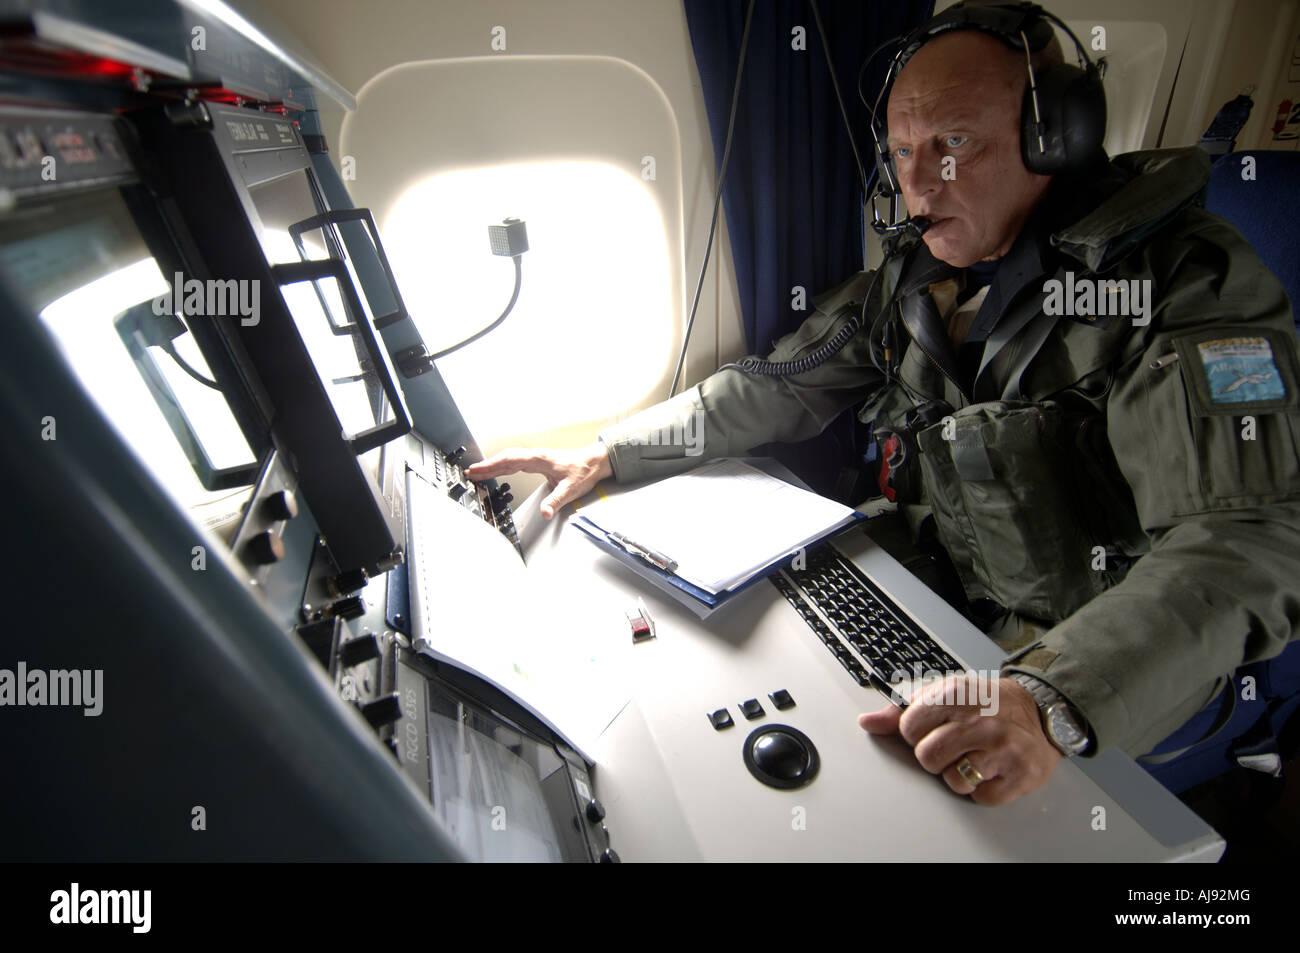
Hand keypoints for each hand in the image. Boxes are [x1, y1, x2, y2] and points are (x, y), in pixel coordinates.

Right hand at [464, 442, 612, 519]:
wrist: (594, 462)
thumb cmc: (583, 471)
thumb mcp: (570, 490)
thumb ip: (555, 502)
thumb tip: (545, 513)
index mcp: (539, 459)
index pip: (510, 460)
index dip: (492, 465)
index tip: (478, 469)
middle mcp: (535, 456)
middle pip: (505, 458)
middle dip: (487, 465)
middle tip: (471, 471)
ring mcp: (535, 458)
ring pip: (509, 458)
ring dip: (493, 464)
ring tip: (478, 471)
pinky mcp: (537, 462)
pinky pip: (515, 461)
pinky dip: (503, 465)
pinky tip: (496, 469)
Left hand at [857, 675, 1060, 805]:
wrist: (1039, 710)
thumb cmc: (985, 703)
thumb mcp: (944, 694)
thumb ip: (901, 710)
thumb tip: (867, 723)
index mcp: (955, 695)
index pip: (908, 728)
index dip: (915, 733)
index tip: (931, 729)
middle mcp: (979, 721)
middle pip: (927, 758)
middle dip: (935, 756)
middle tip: (954, 745)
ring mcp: (1001, 749)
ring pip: (953, 781)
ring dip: (959, 774)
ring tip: (974, 755)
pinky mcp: (1019, 775)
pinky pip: (981, 797)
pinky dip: (984, 788)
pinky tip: (993, 768)